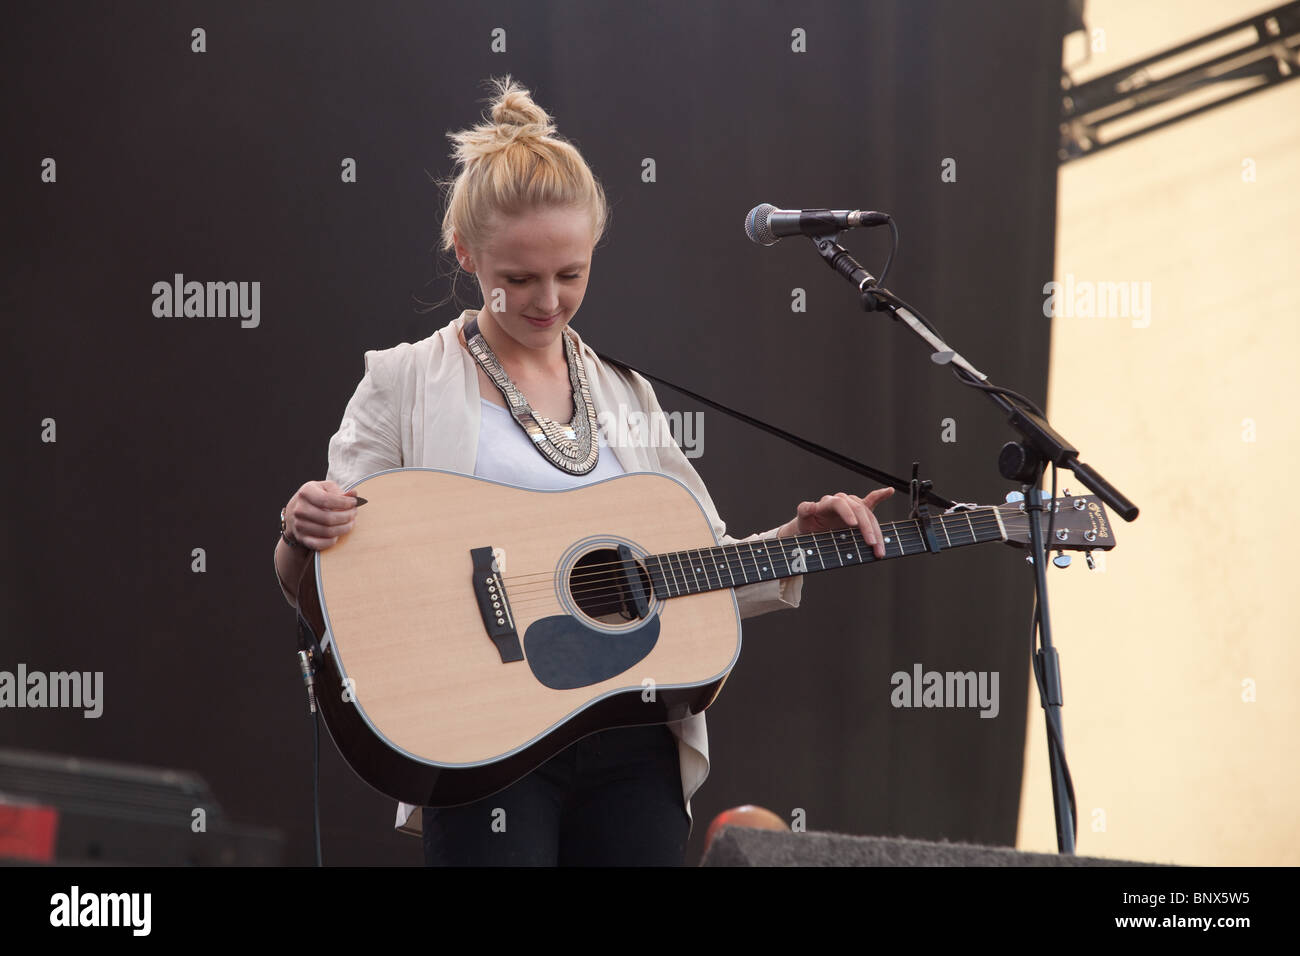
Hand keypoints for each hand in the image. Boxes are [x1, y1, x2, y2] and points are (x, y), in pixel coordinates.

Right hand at [285, 480, 359, 550]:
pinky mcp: (301, 537)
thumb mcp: (325, 488)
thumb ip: (339, 491)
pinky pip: (319, 544)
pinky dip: (332, 541)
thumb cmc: (315, 497)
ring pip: (326, 531)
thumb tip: (353, 494)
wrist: (295, 511)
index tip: (354, 503)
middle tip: (354, 514)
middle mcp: (299, 509)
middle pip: (328, 518)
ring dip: (343, 528)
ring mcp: (299, 524)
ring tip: (350, 523)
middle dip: (346, 517)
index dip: (344, 503)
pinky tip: (338, 534)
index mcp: (306, 492)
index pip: (327, 500)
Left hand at [777, 488, 896, 557]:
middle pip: (859, 510)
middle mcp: (843, 501)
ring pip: (868, 515)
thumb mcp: (803, 518)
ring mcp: (852, 506)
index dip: (847, 512)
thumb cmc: (807, 523)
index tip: (853, 525)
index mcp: (829, 502)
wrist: (811, 527)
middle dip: (867, 527)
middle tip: (871, 543)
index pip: (840, 503)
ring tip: (879, 548)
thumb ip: (805, 510)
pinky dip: (880, 496)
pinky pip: (871, 501)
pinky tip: (889, 491)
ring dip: (877, 531)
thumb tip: (810, 505)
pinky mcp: (858, 512)